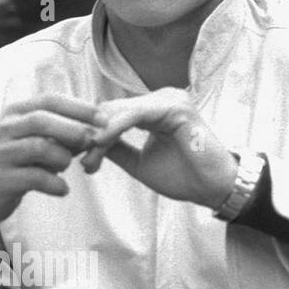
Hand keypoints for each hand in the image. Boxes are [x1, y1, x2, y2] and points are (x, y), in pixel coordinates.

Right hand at [0, 94, 103, 226]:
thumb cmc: (17, 161)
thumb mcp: (36, 140)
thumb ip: (62, 133)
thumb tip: (98, 129)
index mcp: (16, 112)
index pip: (49, 101)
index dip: (79, 108)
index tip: (105, 120)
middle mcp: (5, 128)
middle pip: (41, 120)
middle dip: (72, 130)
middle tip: (90, 142)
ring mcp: (0, 153)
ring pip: (38, 147)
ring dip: (63, 158)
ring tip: (67, 167)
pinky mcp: (0, 179)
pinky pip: (34, 178)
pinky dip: (56, 184)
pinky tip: (63, 189)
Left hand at [81, 88, 236, 207]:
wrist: (215, 189)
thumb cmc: (183, 176)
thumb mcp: (138, 161)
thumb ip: (115, 148)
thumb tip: (85, 142)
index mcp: (151, 109)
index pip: (110, 113)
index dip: (89, 132)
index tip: (73, 155)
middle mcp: (159, 99)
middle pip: (110, 110)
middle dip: (90, 134)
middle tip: (77, 159)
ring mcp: (168, 99)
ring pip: (119, 111)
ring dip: (100, 135)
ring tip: (87, 156)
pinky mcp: (175, 107)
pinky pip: (135, 114)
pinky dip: (115, 127)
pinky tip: (101, 141)